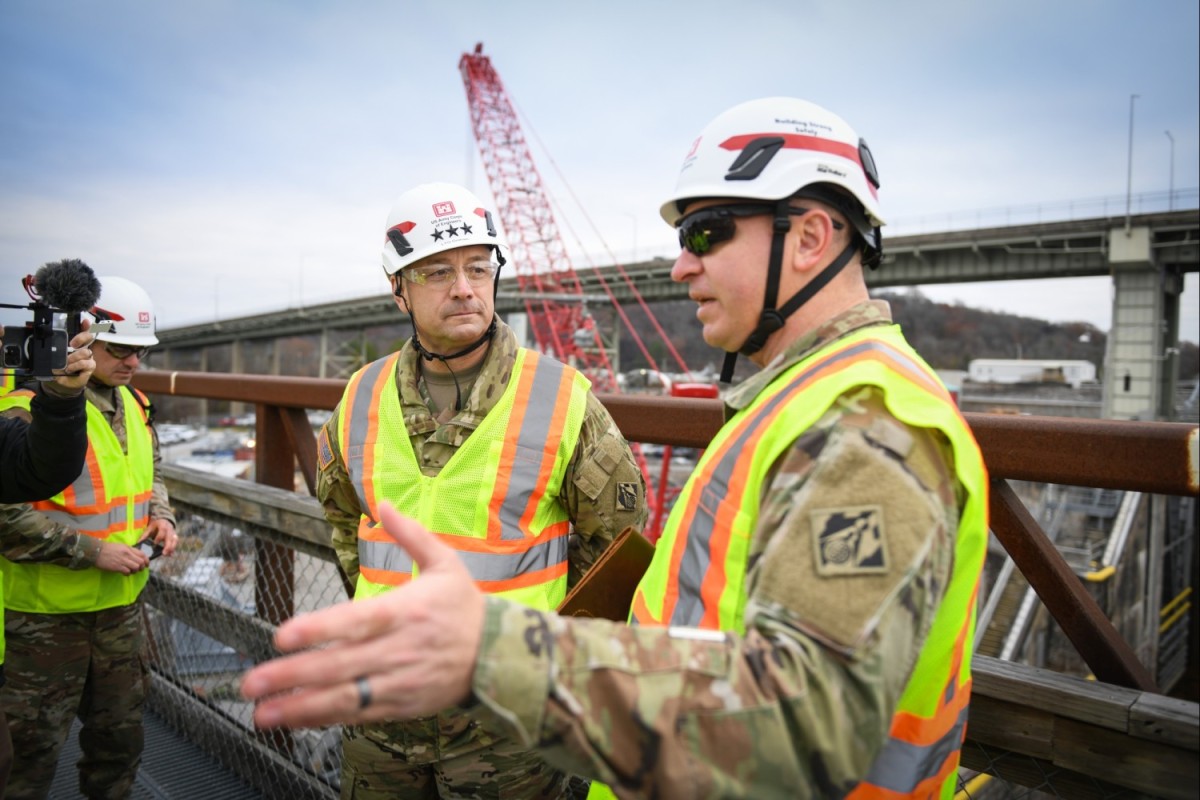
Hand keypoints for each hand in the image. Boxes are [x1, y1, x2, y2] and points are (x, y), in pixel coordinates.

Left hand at [50, 319, 96, 393]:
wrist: (65, 383)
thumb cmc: (61, 368)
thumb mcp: (54, 359)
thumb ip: (52, 352)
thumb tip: (45, 346)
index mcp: (76, 344)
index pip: (83, 332)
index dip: (85, 325)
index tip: (85, 321)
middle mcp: (84, 348)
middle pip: (89, 337)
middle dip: (81, 337)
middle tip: (72, 344)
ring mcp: (89, 357)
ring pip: (86, 352)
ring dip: (74, 358)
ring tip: (67, 364)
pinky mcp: (91, 366)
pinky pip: (85, 363)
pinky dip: (76, 366)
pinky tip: (70, 369)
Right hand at [96, 541, 149, 573]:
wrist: (96, 551)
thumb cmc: (108, 548)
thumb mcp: (121, 546)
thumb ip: (130, 550)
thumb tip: (137, 556)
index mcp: (129, 548)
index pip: (142, 554)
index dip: (147, 560)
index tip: (146, 564)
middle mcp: (127, 554)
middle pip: (141, 562)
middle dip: (142, 567)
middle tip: (139, 569)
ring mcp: (123, 561)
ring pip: (136, 567)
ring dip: (135, 571)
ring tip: (131, 571)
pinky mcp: (117, 567)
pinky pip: (128, 572)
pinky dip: (128, 574)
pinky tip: (124, 573)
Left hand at [142, 517, 178, 556]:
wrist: (164, 521)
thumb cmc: (156, 526)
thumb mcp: (149, 528)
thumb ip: (145, 535)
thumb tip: (139, 542)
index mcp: (163, 525)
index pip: (162, 531)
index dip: (159, 538)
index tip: (154, 544)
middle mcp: (169, 529)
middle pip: (170, 538)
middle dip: (168, 546)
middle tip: (164, 553)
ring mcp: (173, 533)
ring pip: (175, 540)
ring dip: (172, 548)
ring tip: (168, 554)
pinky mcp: (175, 537)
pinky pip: (175, 543)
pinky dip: (173, 548)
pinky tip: (170, 554)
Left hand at [240, 502, 485, 728]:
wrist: (499, 655)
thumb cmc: (465, 607)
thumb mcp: (445, 563)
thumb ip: (411, 534)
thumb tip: (384, 503)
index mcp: (406, 611)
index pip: (356, 622)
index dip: (318, 630)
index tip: (282, 636)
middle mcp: (398, 650)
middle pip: (339, 665)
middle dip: (292, 676)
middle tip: (251, 682)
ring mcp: (398, 682)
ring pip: (344, 698)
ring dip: (299, 708)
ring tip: (261, 713)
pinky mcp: (400, 707)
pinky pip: (357, 715)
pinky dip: (324, 719)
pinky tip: (294, 720)